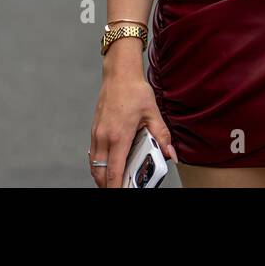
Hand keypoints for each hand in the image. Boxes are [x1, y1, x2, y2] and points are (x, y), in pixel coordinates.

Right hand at [90, 58, 177, 187]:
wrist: (118, 74)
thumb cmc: (134, 91)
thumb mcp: (153, 113)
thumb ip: (162, 135)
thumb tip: (171, 153)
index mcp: (119, 135)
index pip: (114, 170)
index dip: (116, 186)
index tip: (121, 191)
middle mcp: (104, 137)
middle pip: (101, 173)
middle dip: (109, 185)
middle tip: (122, 187)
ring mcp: (97, 133)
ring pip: (95, 165)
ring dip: (103, 176)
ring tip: (116, 181)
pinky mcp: (94, 130)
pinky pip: (94, 154)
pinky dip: (99, 165)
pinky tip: (109, 165)